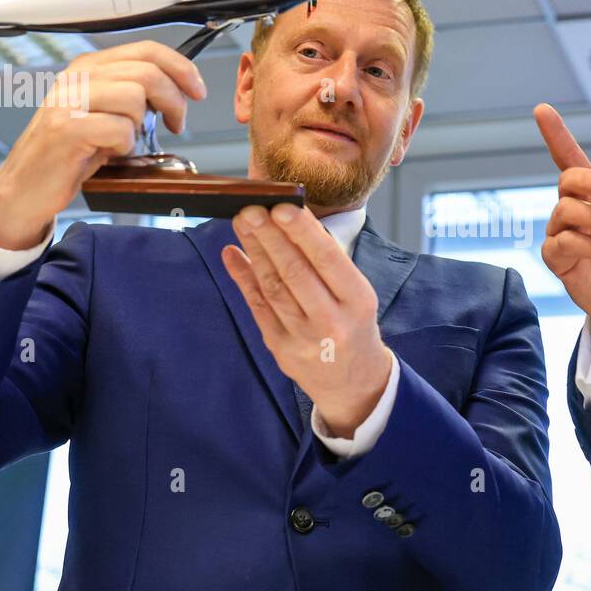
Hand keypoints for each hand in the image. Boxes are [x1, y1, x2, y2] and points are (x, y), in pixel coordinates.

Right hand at [0, 41, 205, 248]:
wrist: (26, 187)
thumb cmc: (68, 153)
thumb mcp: (104, 114)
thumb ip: (132, 94)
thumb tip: (177, 87)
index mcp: (88, 67)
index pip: (146, 49)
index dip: (181, 67)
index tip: (197, 89)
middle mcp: (76, 78)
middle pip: (146, 72)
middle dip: (173, 101)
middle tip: (174, 124)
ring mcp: (68, 101)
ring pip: (134, 97)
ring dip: (141, 125)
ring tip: (126, 141)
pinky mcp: (66, 128)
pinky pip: (119, 129)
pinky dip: (124, 146)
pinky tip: (110, 153)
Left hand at [222, 203, 392, 436]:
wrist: (354, 383)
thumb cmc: (355, 326)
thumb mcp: (358, 294)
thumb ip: (328, 263)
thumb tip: (289, 221)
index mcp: (358, 301)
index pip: (327, 260)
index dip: (302, 232)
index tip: (281, 207)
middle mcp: (331, 321)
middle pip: (295, 272)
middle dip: (270, 237)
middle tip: (251, 208)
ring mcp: (303, 338)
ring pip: (273, 287)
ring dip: (255, 251)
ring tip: (243, 222)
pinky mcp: (280, 348)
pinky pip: (257, 306)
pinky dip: (243, 278)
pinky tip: (232, 254)